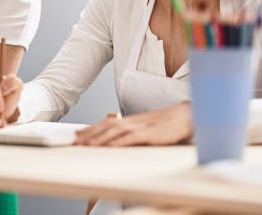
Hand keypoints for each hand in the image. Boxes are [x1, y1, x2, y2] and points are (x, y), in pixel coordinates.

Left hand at [74, 103, 192, 145]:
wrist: (185, 116)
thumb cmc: (167, 124)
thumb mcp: (146, 128)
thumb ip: (132, 133)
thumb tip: (116, 142)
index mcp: (131, 120)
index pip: (106, 123)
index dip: (91, 129)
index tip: (78, 135)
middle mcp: (133, 122)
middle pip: (107, 126)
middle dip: (90, 134)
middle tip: (75, 141)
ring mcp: (142, 127)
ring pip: (116, 131)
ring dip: (100, 138)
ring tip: (87, 144)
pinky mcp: (151, 134)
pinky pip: (133, 138)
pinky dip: (120, 142)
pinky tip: (111, 146)